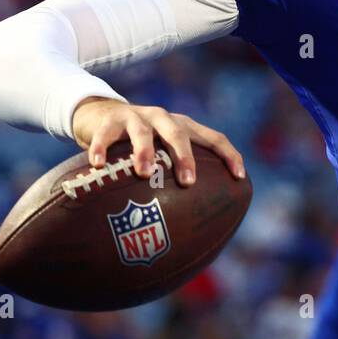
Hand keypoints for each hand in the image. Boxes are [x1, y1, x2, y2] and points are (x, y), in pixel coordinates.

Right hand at [71, 97, 245, 186]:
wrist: (101, 114)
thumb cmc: (137, 144)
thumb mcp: (161, 153)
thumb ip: (173, 178)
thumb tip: (187, 224)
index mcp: (183, 127)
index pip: (214, 138)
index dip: (228, 155)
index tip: (240, 177)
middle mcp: (164, 118)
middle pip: (179, 134)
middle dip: (185, 157)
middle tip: (188, 181)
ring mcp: (137, 116)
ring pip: (143, 132)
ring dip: (145, 151)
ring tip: (144, 172)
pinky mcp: (110, 119)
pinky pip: (106, 133)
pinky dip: (102, 147)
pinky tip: (97, 164)